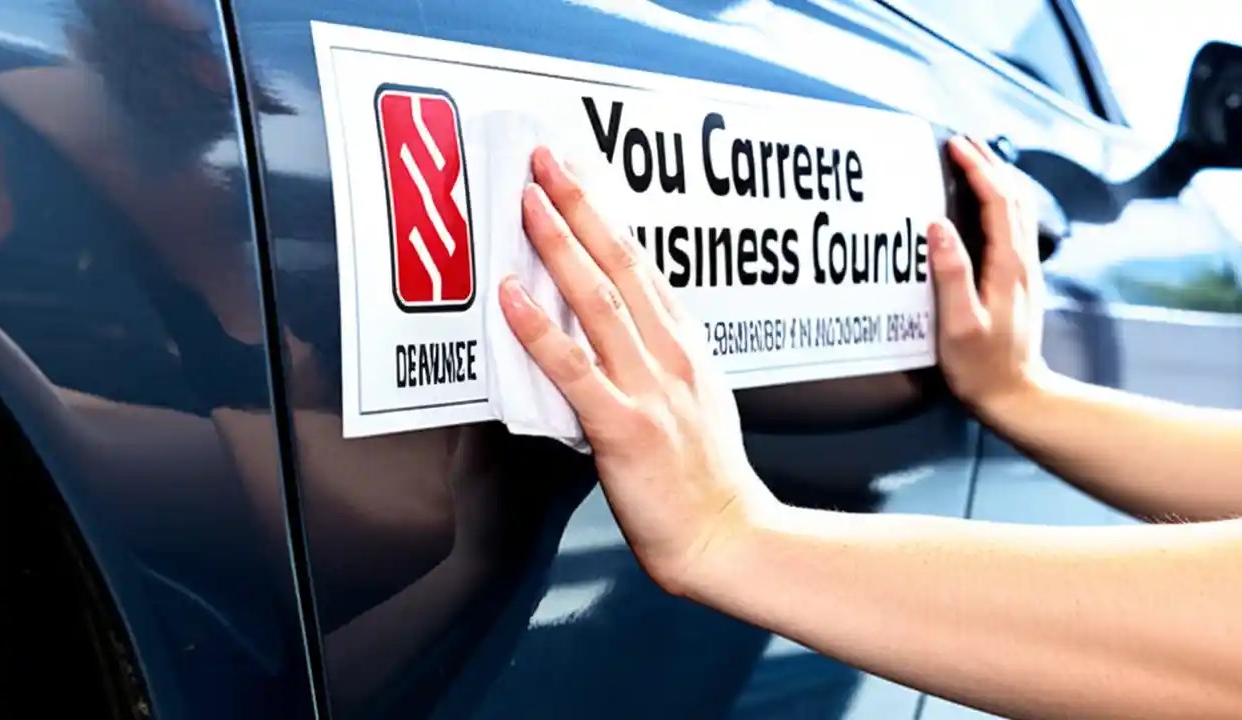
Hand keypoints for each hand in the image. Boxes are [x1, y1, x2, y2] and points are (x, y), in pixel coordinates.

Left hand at [498, 146, 774, 595]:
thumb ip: (663, 359)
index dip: (607, 217)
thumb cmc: (708, 477)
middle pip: (621, 265)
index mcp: (686, 346)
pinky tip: (512, 296)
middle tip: (547, 162)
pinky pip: (574, 369)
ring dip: (559, 246)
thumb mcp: (699, 399)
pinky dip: (540, 329)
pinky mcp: (624, 427)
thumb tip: (627, 332)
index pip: (644, 266)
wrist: (729, 535)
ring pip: (597, 302)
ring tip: (528, 204)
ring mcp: (649, 388)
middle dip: (581, 207)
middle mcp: (670, 355)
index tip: (579, 177)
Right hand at [928, 136, 1048, 418]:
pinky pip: (1015, 226)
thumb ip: (950, 272)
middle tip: (963, 142)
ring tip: (976, 160)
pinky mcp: (1019, 281)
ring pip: (1019, 209)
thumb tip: (938, 224)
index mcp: (1007, 267)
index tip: (954, 146)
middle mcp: (1022, 262)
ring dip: (999, 179)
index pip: (997, 202)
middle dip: (989, 164)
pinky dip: (1002, 201)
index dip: (976, 170)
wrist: (1017, 396)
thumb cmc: (982, 367)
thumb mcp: (958, 323)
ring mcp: (1025, 271)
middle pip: (1013, 197)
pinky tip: (988, 203)